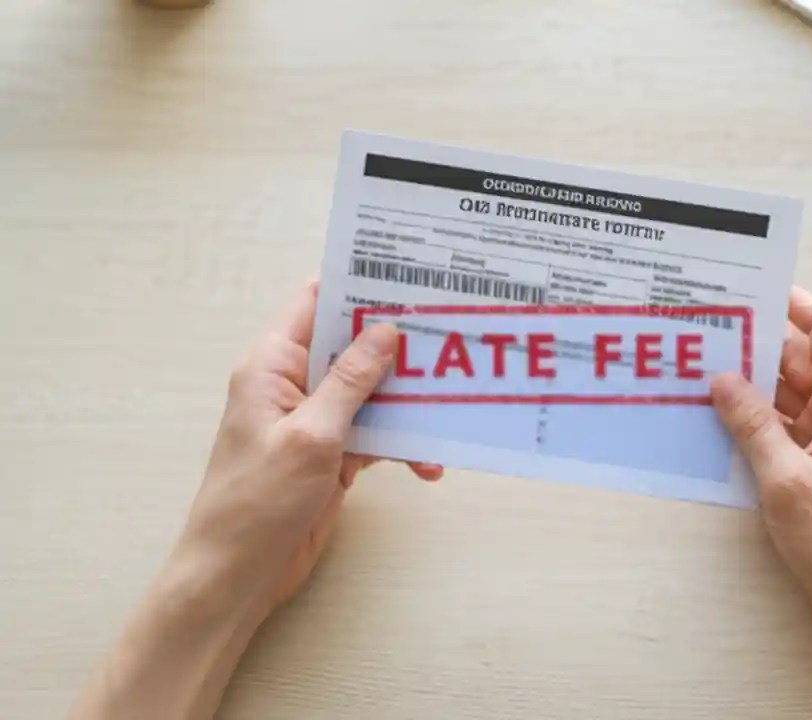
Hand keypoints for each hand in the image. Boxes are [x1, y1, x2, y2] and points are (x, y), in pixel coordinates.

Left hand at [179, 281, 443, 621]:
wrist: (237, 577)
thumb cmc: (258, 502)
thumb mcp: (310, 436)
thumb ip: (350, 382)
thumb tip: (385, 330)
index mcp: (272, 365)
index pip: (314, 304)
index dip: (357, 286)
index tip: (409, 279)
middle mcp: (294, 385)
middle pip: (353, 347)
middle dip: (399, 346)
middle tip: (452, 337)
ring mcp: (315, 421)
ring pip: (373, 393)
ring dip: (410, 404)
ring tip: (452, 408)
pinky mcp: (333, 455)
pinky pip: (377, 435)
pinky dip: (404, 446)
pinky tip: (429, 465)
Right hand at [712, 287, 811, 635]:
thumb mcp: (787, 481)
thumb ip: (752, 425)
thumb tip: (722, 380)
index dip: (791, 302)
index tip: (748, 285)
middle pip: (801, 360)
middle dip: (756, 343)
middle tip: (703, 329)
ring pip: (789, 395)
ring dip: (750, 385)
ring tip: (698, 367)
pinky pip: (786, 429)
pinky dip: (756, 422)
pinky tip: (716, 417)